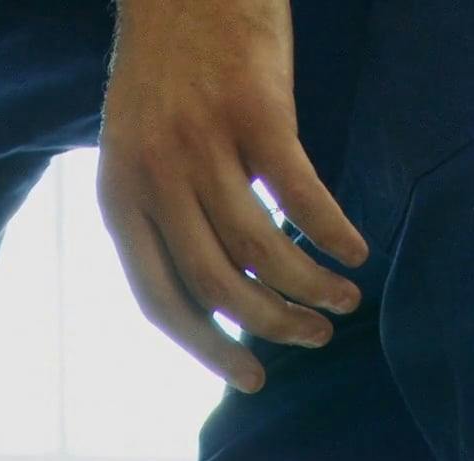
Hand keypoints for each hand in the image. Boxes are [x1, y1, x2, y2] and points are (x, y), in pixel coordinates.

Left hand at [96, 0, 367, 391]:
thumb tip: (212, 293)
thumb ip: (161, 214)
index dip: (208, 348)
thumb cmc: (169, 69)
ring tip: (344, 300)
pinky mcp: (256, 110)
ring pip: (262, 249)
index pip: (159, 300)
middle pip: (219, 285)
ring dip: (310, 288)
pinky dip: (332, 232)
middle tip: (314, 340)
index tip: (251, 378)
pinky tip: (354, 249)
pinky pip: (301, 195)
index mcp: (119, 196)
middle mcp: (155, 176)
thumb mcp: (137, 149)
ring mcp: (204, 143)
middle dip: (273, 327)